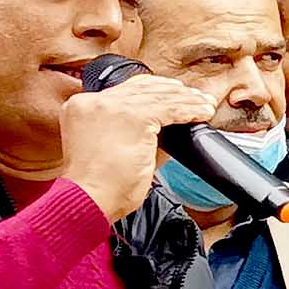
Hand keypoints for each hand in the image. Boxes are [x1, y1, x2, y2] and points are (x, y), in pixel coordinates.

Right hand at [59, 72, 214, 220]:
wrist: (87, 200)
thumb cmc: (98, 186)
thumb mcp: (113, 148)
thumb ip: (136, 132)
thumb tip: (168, 127)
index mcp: (82, 107)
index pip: (126, 90)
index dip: (156, 89)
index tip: (177, 93)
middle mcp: (94, 101)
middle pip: (144, 88)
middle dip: (176, 92)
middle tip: (198, 97)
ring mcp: (112, 106)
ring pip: (160, 97)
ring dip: (188, 101)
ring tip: (206, 105)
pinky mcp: (133, 117)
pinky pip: (171, 109)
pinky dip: (190, 111)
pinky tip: (203, 113)